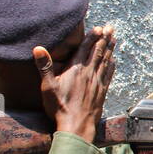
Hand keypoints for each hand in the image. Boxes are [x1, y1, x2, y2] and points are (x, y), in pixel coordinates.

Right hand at [36, 25, 115, 141]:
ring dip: (110, 49)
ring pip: (106, 62)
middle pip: (98, 52)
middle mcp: (89, 74)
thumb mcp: (47, 86)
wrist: (77, 125)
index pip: (85, 49)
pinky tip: (114, 61)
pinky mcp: (102, 92)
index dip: (92, 38)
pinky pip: (109, 75)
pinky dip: (112, 66)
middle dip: (105, 39)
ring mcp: (97, 83)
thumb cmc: (60, 107)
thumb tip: (38, 48)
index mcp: (76, 70)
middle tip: (111, 28)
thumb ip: (44, 66)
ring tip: (115, 39)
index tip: (99, 28)